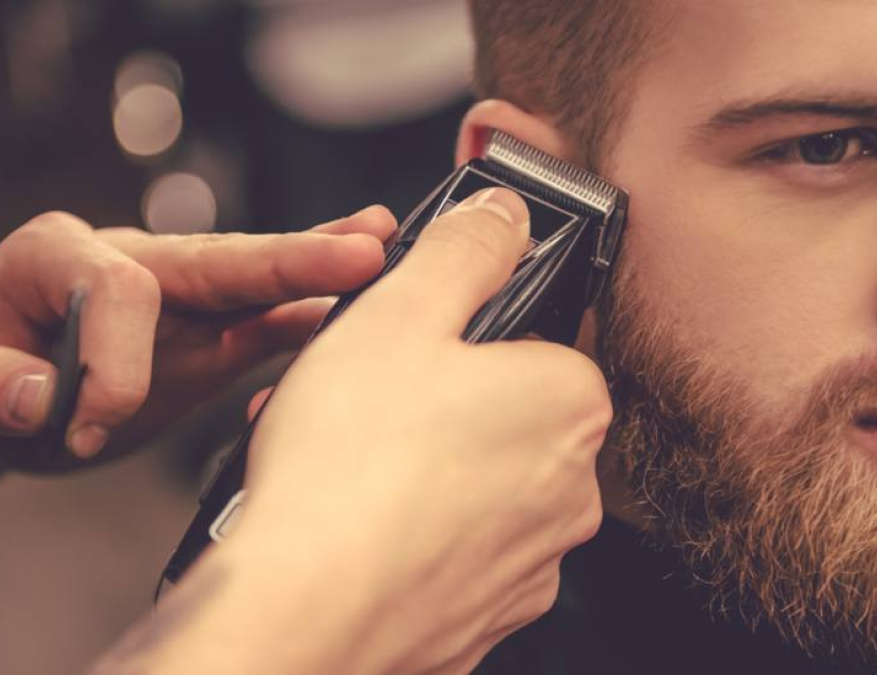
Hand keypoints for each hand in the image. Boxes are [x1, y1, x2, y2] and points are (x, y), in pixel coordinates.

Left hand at [0, 208, 395, 469]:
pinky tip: (358, 310)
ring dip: (316, 271)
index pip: (120, 286)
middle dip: (286, 258)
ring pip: (249, 281)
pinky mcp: (201, 335)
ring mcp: (171, 296)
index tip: (94, 426)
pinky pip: (258, 324)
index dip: (121, 357)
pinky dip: (306, 319)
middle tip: (362, 250)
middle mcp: (125, 259)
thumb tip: (40, 397)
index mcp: (56, 255)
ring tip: (380, 248)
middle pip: (214, 256)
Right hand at [224, 187, 609, 673]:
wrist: (304, 615)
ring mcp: (530, 563)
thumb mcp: (399, 312)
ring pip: (467, 484)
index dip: (458, 332)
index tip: (407, 345)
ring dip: (407, 462)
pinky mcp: (482, 618)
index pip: (534, 339)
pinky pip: (445, 551)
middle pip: (498, 414)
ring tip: (333, 459)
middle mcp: (571, 490)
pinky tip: (347, 522)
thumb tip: (504, 217)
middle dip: (426, 399)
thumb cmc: (348, 468)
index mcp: (570, 403)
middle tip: (353, 400)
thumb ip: (465, 250)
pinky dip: (402, 531)